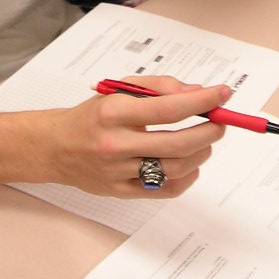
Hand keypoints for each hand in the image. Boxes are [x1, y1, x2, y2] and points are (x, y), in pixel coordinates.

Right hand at [48, 76, 227, 197]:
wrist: (57, 146)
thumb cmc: (93, 116)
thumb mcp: (119, 90)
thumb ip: (159, 87)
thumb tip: (196, 92)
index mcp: (114, 112)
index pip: (168, 108)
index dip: (202, 102)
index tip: (222, 94)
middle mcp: (116, 144)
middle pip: (177, 143)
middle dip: (209, 131)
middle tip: (220, 122)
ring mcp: (119, 172)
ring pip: (175, 168)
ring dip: (201, 153)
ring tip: (205, 141)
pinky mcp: (122, 192)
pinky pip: (165, 190)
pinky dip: (187, 177)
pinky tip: (191, 164)